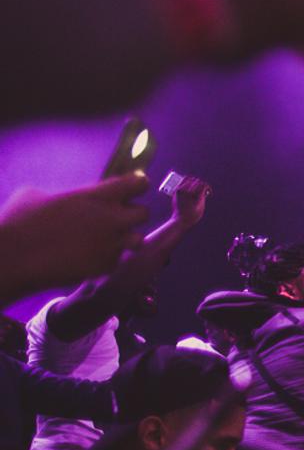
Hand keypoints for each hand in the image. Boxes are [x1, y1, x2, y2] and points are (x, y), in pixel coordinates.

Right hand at [0, 174, 150, 294]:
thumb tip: (75, 199)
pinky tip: (90, 256)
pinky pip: (118, 259)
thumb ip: (68, 195)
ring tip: (105, 239)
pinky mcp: (106, 266)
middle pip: (144, 212)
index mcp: (94, 196)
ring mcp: (111, 245)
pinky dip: (108, 258)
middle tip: (116, 217)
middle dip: (132, 214)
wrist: (13, 259)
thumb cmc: (19, 223)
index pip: (137, 183)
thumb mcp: (38, 195)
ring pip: (137, 239)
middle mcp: (110, 220)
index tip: (130, 187)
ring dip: (125, 238)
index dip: (136, 184)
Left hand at [169, 175, 211, 227]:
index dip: (208, 187)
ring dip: (194, 181)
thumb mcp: (201, 207)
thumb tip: (204, 190)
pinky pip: (182, 181)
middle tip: (203, 190)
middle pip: (197, 181)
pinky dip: (187, 181)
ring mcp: (181, 190)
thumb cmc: (192, 216)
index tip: (209, 191)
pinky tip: (189, 185)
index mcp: (195, 196)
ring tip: (196, 186)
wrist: (180, 220)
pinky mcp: (176, 190)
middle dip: (202, 185)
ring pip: (189, 178)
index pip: (203, 185)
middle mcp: (187, 191)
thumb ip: (203, 197)